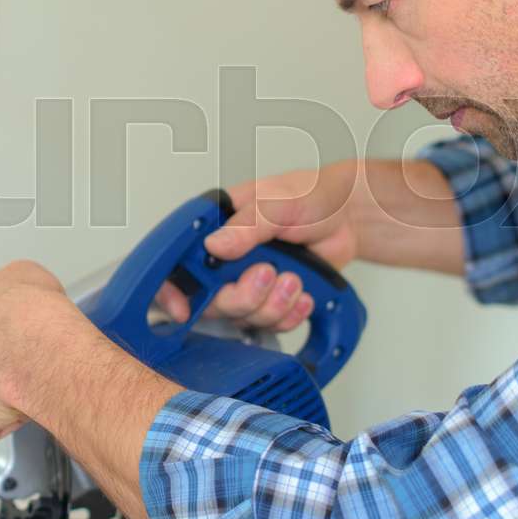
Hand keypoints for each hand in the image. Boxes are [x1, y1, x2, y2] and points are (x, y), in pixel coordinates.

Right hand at [156, 163, 358, 330]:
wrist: (347, 214)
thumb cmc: (309, 194)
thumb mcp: (276, 202)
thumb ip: (245, 225)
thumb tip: (213, 245)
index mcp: (214, 226)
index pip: (176, 262)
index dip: (170, 289)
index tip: (183, 307)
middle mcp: (224, 258)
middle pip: (211, 300)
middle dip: (243, 296)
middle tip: (268, 273)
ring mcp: (246, 280)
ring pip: (242, 317)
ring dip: (272, 305)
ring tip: (294, 278)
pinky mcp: (270, 298)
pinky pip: (270, 324)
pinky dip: (289, 314)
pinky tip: (303, 293)